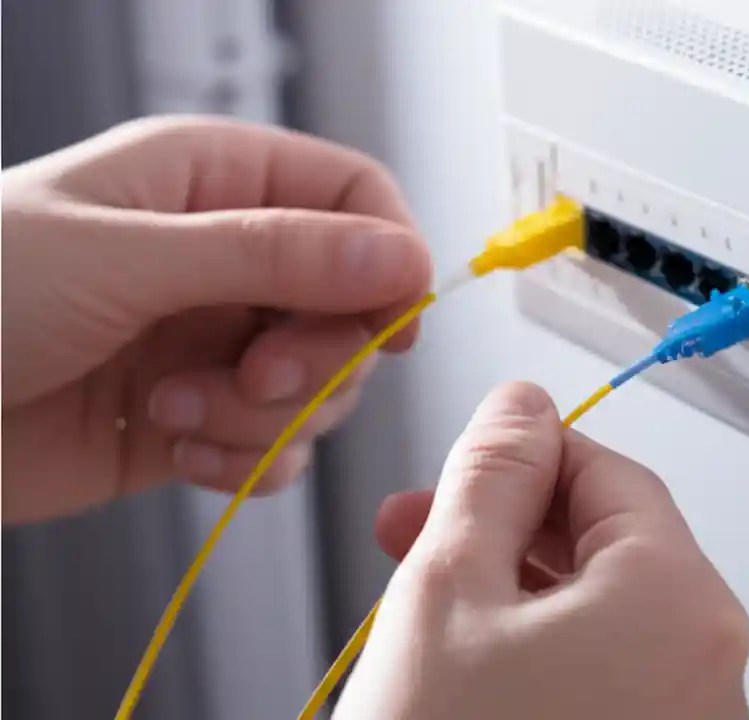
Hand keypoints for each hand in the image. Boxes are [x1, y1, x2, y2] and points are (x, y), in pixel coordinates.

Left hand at [1, 115, 430, 522]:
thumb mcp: (125, 257)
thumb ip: (273, 254)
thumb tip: (401, 257)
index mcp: (212, 181)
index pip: (354, 200)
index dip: (388, 258)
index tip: (391, 321)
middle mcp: (224, 260)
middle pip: (353, 304)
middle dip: (319, 355)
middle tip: (258, 376)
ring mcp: (212, 343)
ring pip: (321, 385)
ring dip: (266, 417)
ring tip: (175, 410)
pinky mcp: (195, 420)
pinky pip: (276, 446)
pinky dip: (243, 462)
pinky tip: (173, 446)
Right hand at [338, 382, 748, 719]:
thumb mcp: (445, 592)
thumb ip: (490, 476)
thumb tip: (519, 407)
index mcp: (680, 603)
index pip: (612, 474)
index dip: (527, 453)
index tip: (469, 457)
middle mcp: (708, 667)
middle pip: (611, 545)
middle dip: (505, 529)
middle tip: (420, 533)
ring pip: (602, 615)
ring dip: (514, 594)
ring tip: (428, 614)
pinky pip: (607, 679)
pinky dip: (542, 657)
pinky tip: (470, 673)